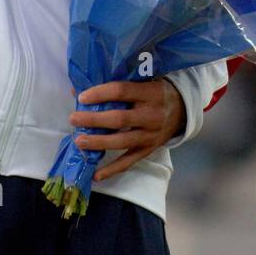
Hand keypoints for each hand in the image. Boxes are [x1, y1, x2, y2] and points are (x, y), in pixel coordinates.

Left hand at [68, 78, 185, 181]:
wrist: (181, 110)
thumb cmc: (154, 90)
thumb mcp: (143, 80)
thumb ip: (115, 83)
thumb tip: (78, 89)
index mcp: (149, 93)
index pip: (122, 91)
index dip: (101, 94)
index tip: (82, 97)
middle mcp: (151, 115)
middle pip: (120, 119)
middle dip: (94, 120)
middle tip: (73, 119)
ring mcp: (150, 135)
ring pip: (122, 142)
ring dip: (98, 143)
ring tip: (79, 141)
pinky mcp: (148, 150)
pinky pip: (129, 161)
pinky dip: (112, 169)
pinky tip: (96, 174)